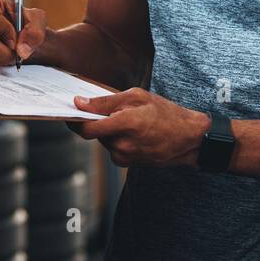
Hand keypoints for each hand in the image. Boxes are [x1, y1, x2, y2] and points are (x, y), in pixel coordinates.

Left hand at [71, 88, 211, 167]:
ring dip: (109, 130)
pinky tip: (134, 133)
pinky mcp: (126, 163)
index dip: (75, 120)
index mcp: (126, 124)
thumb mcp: (137, 97)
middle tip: (114, 110)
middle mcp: (123, 144)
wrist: (188, 139)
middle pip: (94, 132)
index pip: (87, 128)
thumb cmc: (166, 113)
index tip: (70, 111)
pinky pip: (112, 148)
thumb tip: (79, 103)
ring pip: (103, 140)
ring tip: (130, 122)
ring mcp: (124, 157)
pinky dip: (117, 139)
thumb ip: (105, 101)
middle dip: (98, 120)